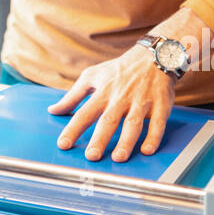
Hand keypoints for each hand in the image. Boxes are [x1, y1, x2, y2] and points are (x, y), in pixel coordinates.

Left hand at [49, 45, 175, 162]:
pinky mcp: (160, 105)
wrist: (153, 56)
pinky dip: (153, 137)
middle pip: (109, 120)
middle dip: (100, 139)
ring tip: (118, 158)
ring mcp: (141, 102)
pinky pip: (158, 123)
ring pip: (133, 124)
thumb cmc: (119, 70)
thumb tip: (53, 110)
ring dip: (126, 141)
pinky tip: (147, 150)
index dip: (73, 129)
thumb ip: (73, 95)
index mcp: (103, 92)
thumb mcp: (92, 76)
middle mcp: (121, 98)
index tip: (64, 144)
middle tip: (92, 156)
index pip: (85, 113)